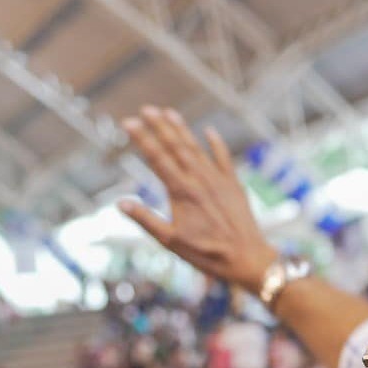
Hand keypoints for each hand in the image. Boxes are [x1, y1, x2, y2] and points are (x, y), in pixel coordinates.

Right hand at [119, 107, 277, 293]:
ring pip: (197, 148)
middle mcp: (199, 180)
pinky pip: (223, 158)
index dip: (142, 138)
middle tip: (146, 109)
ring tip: (169, 113)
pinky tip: (209, 131)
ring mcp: (218, 180)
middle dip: (160, 126)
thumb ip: (145, 219)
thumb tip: (120, 203)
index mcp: (181, 191)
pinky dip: (216, 144)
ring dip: (182, 130)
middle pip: (176, 146)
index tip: (129, 121)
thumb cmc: (207, 254)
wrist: (247, 259)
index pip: (157, 158)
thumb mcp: (170, 241)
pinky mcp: (234, 185)